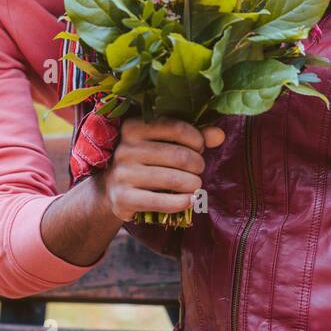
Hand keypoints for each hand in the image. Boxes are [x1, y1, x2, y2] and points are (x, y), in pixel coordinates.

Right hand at [96, 117, 223, 223]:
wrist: (111, 188)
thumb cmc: (145, 159)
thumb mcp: (163, 142)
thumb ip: (192, 136)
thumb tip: (219, 135)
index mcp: (133, 127)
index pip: (176, 128)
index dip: (196, 139)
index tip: (200, 147)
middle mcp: (125, 149)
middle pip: (178, 156)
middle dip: (197, 164)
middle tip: (199, 169)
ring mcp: (122, 174)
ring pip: (173, 179)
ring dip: (194, 184)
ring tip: (196, 185)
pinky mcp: (124, 198)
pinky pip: (161, 202)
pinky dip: (182, 202)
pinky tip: (191, 200)